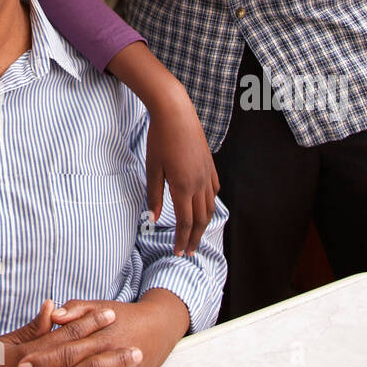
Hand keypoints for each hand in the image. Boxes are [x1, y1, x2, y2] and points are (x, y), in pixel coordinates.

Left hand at [106, 42, 217, 255]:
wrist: (176, 112)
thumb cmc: (159, 139)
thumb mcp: (152, 168)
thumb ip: (154, 195)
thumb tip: (154, 219)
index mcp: (183, 187)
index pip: (185, 222)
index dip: (182, 240)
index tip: (177, 253)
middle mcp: (199, 184)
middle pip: (201, 219)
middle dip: (195, 238)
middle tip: (188, 252)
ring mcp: (207, 174)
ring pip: (210, 207)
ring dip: (204, 224)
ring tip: (196, 235)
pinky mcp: (210, 165)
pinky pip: (214, 190)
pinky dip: (211, 203)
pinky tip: (205, 207)